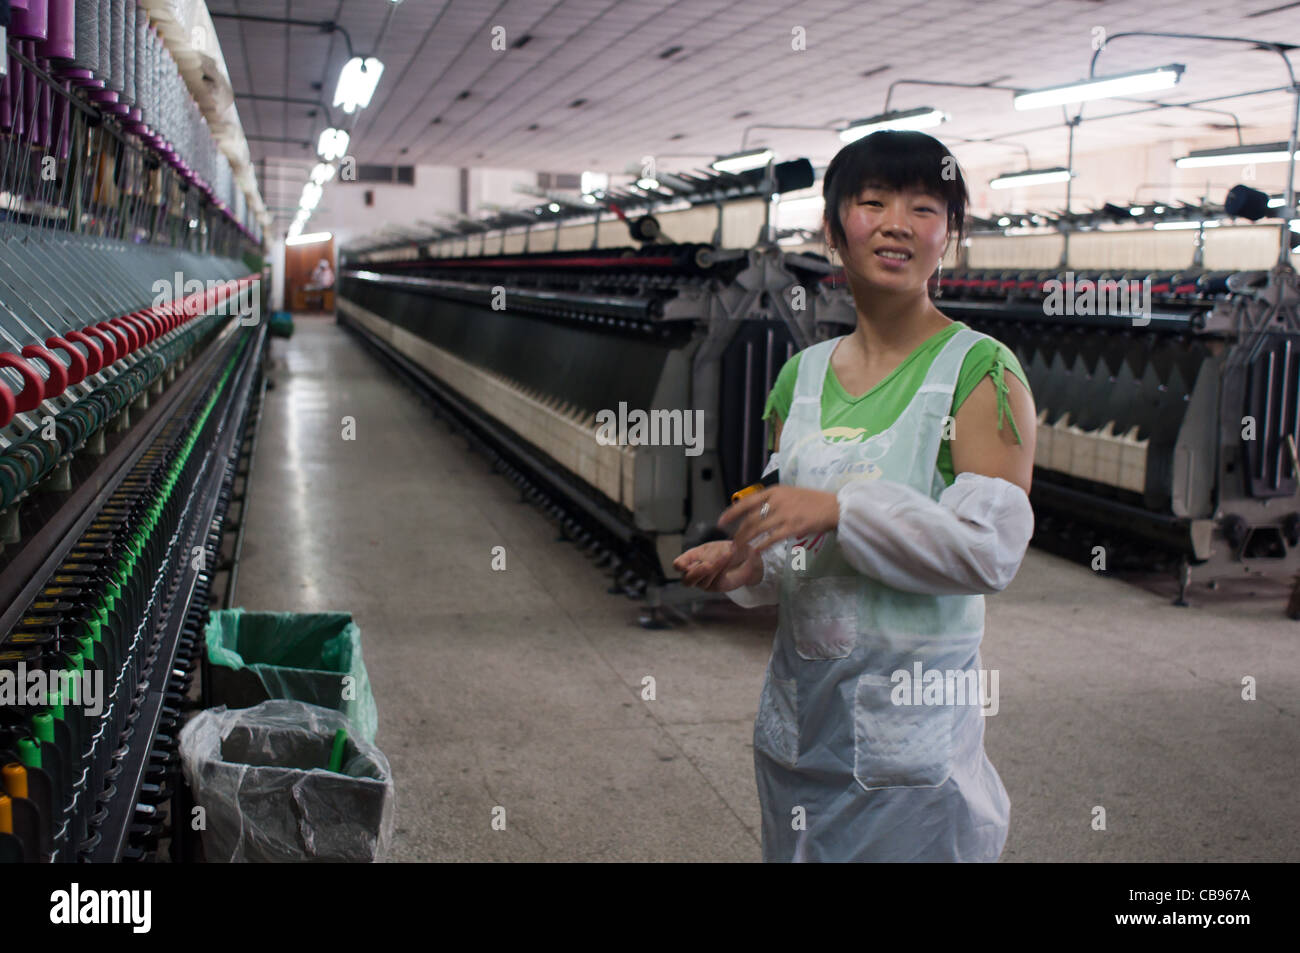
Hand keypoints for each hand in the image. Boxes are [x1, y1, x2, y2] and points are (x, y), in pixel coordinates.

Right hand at [673, 540, 762, 591]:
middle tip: (708, 565)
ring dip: (715, 567)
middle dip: (697, 573)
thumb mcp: (715, 548)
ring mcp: (704, 583)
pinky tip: (729, 556)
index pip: (678, 565)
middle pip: (687, 580)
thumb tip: (707, 564)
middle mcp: (694, 574)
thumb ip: (709, 556)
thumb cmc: (725, 549)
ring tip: (727, 554)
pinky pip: (717, 581)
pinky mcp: (717, 587)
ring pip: (704, 581)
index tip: (682, 565)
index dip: (679, 565)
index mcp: (690, 559)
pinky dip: (723, 568)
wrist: (744, 557)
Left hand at [720, 486, 839, 553]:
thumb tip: (755, 511)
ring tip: (739, 549)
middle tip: (731, 543)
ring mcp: (785, 514)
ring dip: (745, 541)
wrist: (834, 507)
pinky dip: (760, 546)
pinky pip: (771, 538)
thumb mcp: (789, 494)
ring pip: (757, 529)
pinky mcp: (793, 528)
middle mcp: (777, 501)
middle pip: (750, 519)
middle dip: (738, 532)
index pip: (746, 502)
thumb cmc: (812, 501)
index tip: (721, 522)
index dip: (731, 513)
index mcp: (774, 491)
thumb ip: (772, 500)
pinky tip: (755, 552)